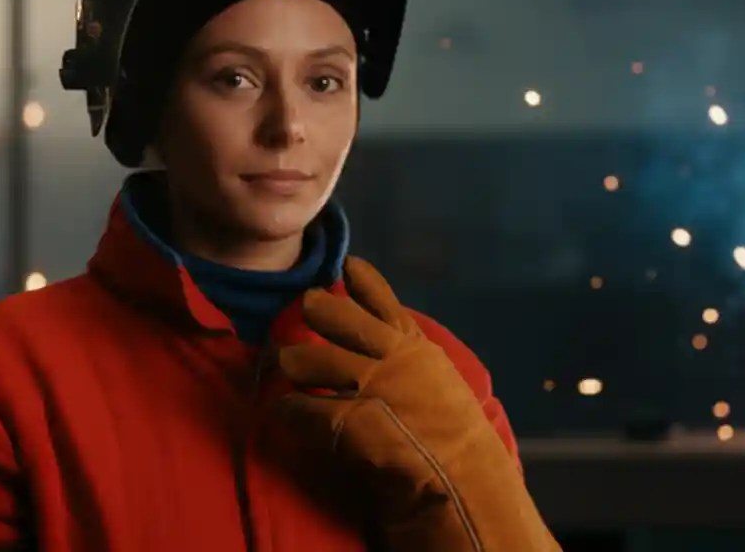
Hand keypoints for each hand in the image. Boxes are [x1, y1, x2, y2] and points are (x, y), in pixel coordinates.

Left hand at [277, 258, 559, 550]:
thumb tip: (395, 351)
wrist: (462, 479)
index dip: (365, 283)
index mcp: (416, 351)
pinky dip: (288, 409)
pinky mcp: (348, 419)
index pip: (386, 305)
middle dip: (320, 309)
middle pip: (342, 320)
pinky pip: (301, 408)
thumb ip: (417, 364)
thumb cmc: (456, 438)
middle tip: (306, 306)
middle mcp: (391, 359)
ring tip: (287, 365)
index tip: (348, 265)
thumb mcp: (442, 384)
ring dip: (296, 363)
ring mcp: (369, 386)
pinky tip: (282, 410)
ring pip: (312, 361)